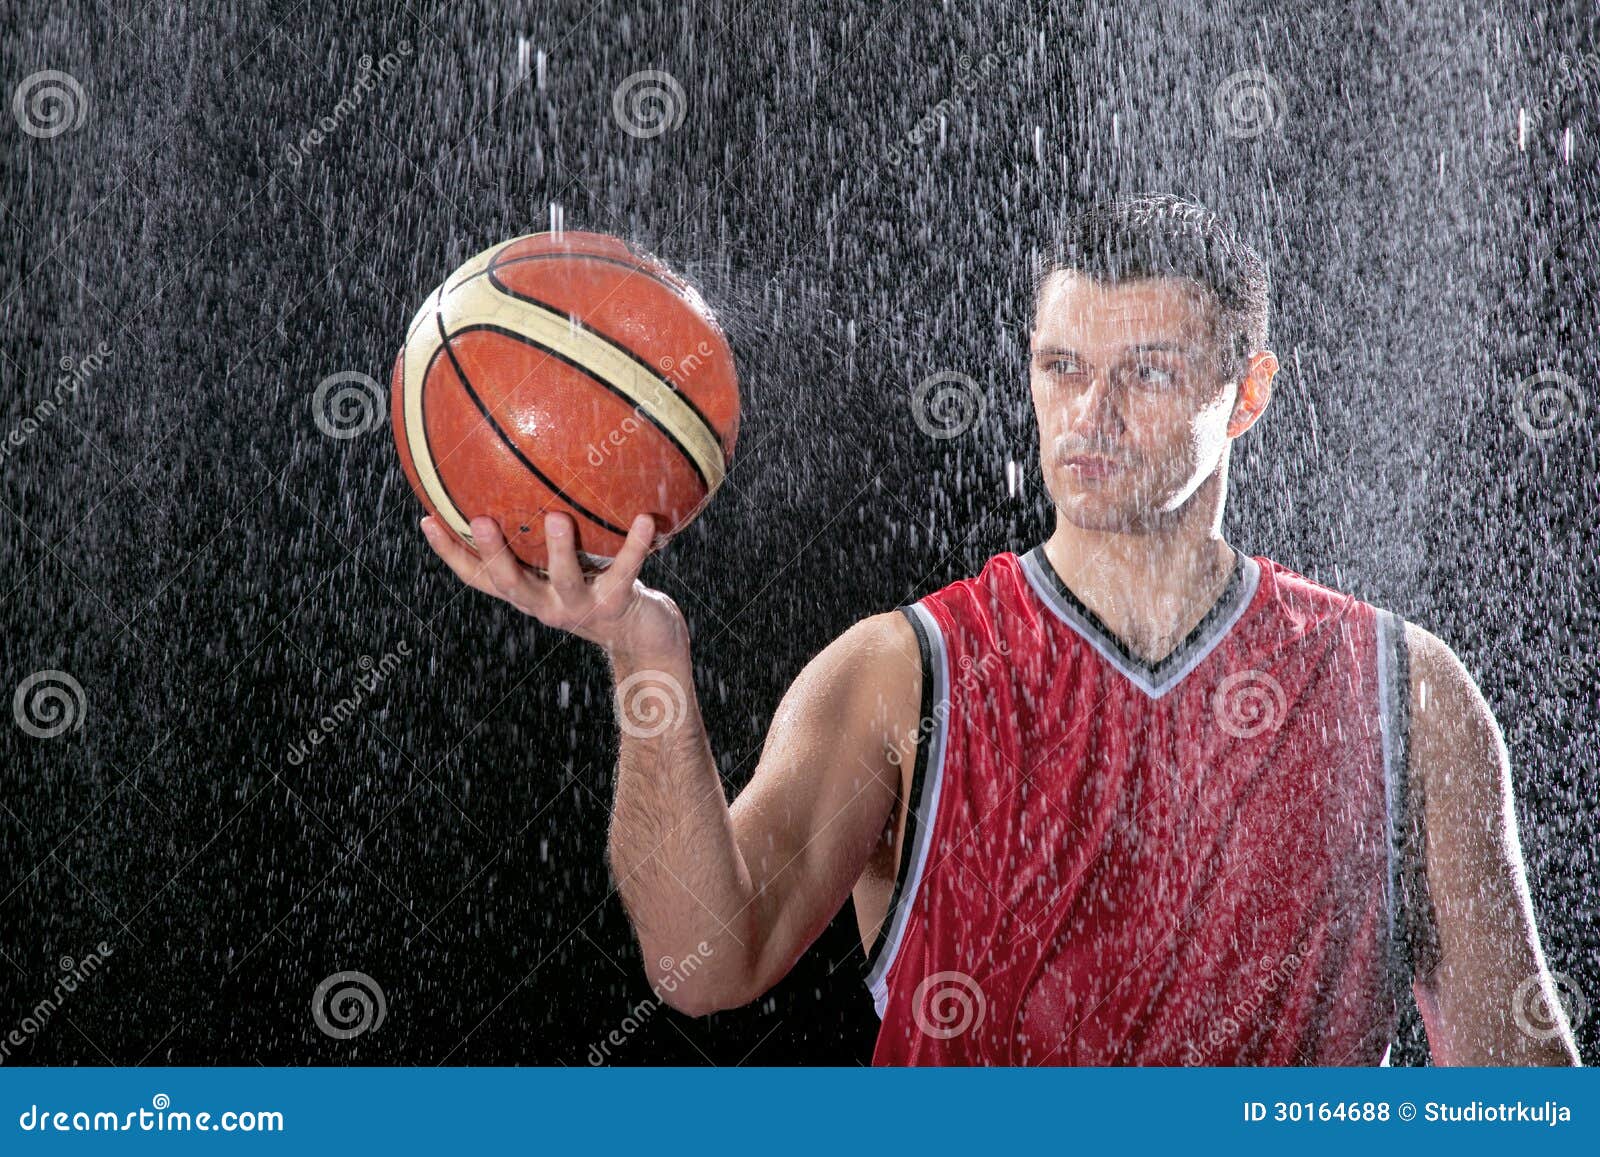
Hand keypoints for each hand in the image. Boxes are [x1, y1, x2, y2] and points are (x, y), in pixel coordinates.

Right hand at [420, 510, 687, 657]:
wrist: (641, 636)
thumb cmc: (597, 586)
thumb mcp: (564, 564)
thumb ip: (542, 537)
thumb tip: (528, 475)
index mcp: (526, 592)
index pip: (477, 576)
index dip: (449, 552)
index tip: (426, 519)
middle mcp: (544, 604)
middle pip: (509, 583)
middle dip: (493, 552)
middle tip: (480, 520)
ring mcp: (580, 608)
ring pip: (563, 580)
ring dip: (559, 550)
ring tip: (557, 518)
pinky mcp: (617, 605)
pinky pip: (626, 571)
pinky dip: (636, 545)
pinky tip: (645, 519)